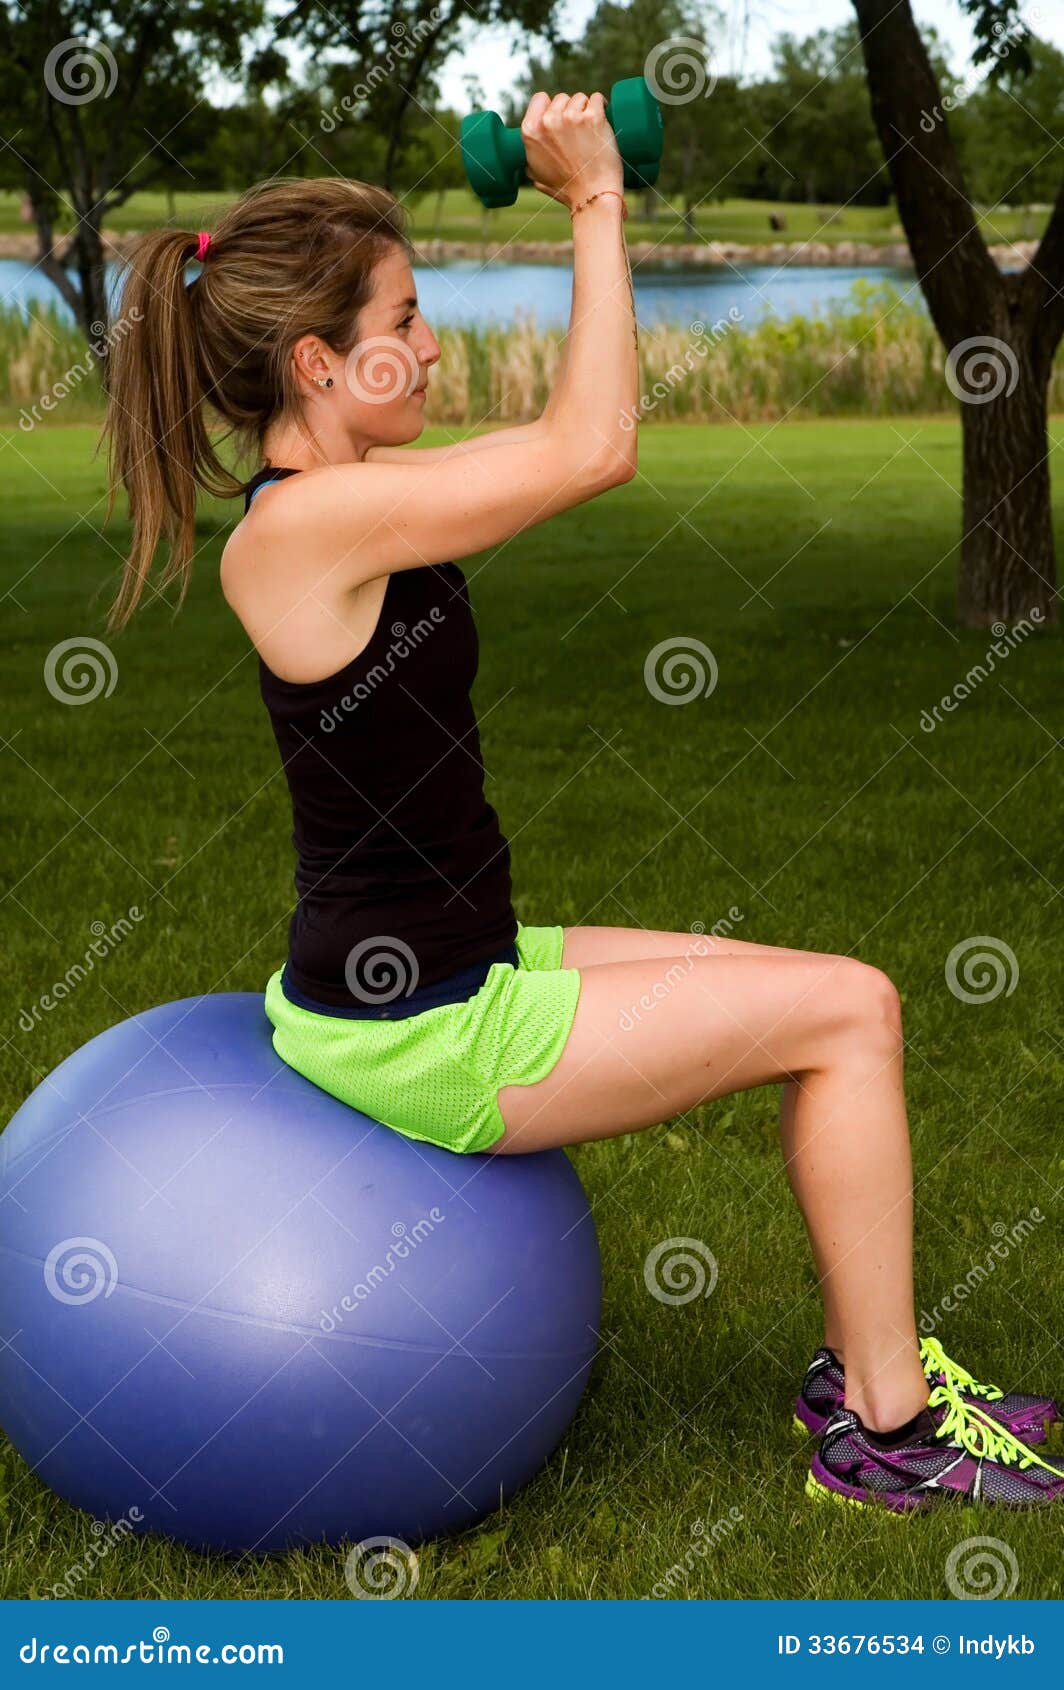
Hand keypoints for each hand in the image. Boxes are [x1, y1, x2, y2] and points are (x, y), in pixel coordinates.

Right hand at [520, 91, 622, 207]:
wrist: (592, 196)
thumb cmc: (566, 188)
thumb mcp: (536, 173)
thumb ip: (531, 154)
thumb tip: (531, 146)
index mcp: (530, 130)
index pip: (540, 99)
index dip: (550, 108)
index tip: (560, 119)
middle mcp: (548, 120)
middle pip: (561, 98)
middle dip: (569, 111)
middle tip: (578, 134)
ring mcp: (571, 117)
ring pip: (580, 98)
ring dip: (585, 110)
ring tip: (590, 133)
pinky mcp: (593, 117)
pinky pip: (597, 99)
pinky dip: (601, 107)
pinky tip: (601, 122)